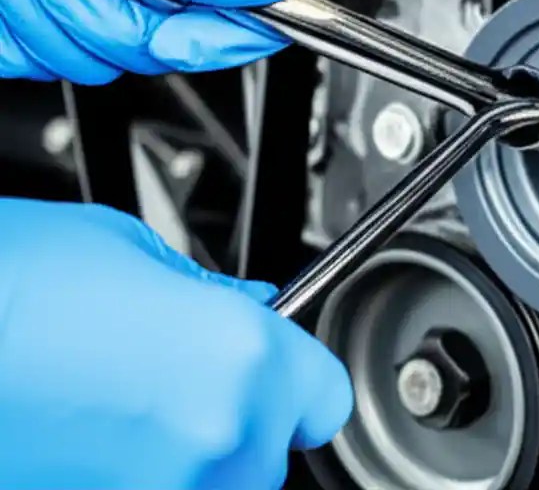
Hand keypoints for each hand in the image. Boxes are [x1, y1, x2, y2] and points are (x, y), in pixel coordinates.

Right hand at [0, 199, 352, 489]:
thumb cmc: (3, 285)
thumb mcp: (125, 251)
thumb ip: (206, 293)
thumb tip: (248, 303)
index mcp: (244, 363)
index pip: (326, 397)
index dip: (296, 376)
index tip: (274, 366)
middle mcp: (217, 444)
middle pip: (267, 449)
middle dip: (233, 414)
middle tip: (168, 373)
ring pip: (212, 482)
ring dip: (182, 453)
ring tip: (113, 402)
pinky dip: (131, 472)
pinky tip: (86, 433)